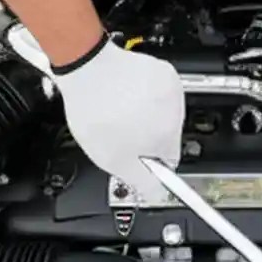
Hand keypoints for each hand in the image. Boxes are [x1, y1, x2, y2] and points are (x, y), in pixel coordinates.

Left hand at [9, 28, 183, 202]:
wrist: (87, 67)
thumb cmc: (95, 109)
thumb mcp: (111, 159)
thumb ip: (140, 180)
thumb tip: (157, 193)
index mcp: (166, 136)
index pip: (170, 163)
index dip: (150, 164)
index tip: (138, 160)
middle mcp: (175, 112)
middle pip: (166, 138)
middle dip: (146, 139)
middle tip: (122, 134)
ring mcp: (171, 89)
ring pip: (163, 115)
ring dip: (147, 116)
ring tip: (121, 112)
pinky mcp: (164, 72)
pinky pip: (160, 93)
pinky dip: (146, 96)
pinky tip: (127, 96)